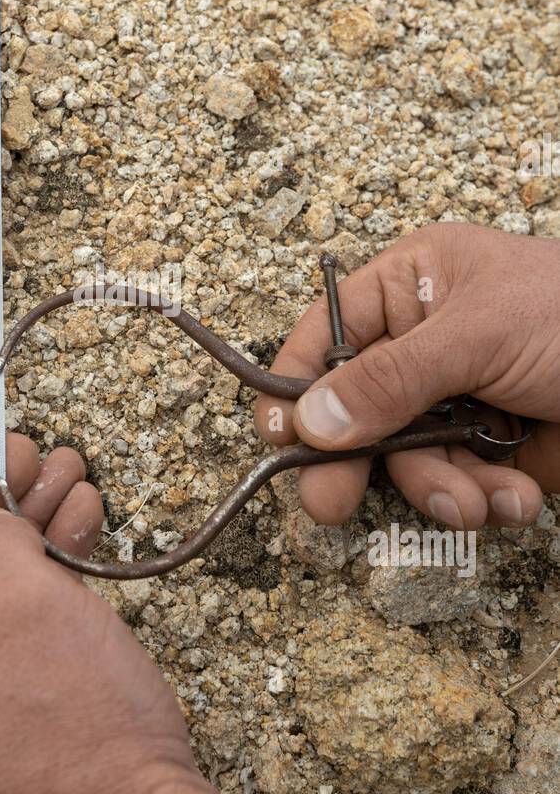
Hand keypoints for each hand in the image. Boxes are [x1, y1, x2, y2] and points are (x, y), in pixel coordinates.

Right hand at [255, 223, 559, 528]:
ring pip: (404, 458)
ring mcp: (459, 398)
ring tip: (475, 502)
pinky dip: (482, 500)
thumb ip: (392, 379)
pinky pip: (456, 484)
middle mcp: (427, 342)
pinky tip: (515, 496)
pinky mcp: (493, 448)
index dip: (297, 384)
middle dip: (353, 458)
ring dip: (437, 488)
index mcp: (414, 286)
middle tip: (329, 507)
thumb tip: (311, 419)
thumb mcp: (479, 333)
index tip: (279, 437)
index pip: (329, 334)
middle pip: (355, 408)